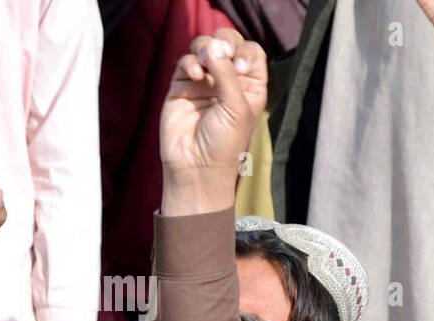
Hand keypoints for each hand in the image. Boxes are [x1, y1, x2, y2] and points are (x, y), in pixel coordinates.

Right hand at [159, 28, 266, 214]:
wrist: (197, 166)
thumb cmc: (225, 143)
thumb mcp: (236, 107)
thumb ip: (227, 73)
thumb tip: (214, 44)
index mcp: (250, 87)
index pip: (251, 53)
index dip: (246, 52)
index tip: (241, 68)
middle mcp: (228, 81)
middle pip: (228, 43)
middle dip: (225, 41)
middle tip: (223, 54)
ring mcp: (204, 82)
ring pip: (205, 47)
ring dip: (206, 47)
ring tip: (206, 62)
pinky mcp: (182, 86)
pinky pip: (186, 62)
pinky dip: (191, 63)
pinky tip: (196, 76)